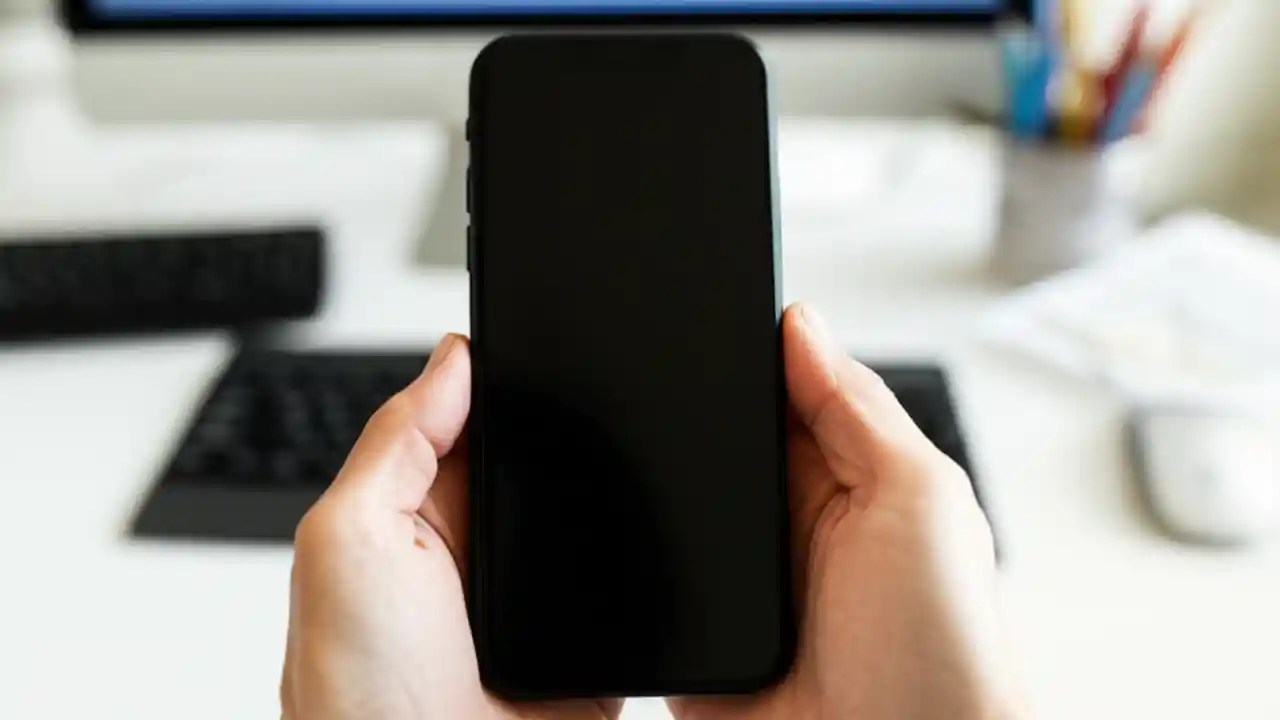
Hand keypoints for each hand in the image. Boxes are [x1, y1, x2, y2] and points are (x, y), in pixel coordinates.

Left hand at [281, 334, 621, 719]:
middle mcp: (475, 548)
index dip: (505, 372)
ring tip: (652, 443)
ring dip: (620, 486)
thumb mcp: (346, 542)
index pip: (467, 416)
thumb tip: (453, 358)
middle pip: (542, 453)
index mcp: (411, 512)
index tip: (545, 324)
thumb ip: (394, 442)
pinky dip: (651, 549)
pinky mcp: (590, 636)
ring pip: (595, 507)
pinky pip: (633, 571)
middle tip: (616, 375)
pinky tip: (664, 523)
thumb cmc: (361, 698)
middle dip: (573, 422)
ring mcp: (536, 593)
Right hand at [670, 304, 1024, 719]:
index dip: (749, 349)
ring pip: (673, 500)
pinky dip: (630, 556)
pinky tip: (622, 536)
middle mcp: (792, 522)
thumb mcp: (922, 501)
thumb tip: (800, 325)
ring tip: (644, 468)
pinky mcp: (693, 630)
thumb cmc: (943, 654)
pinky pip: (643, 574)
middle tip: (664, 389)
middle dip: (692, 414)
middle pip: (721, 437)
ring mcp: (740, 577)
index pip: (786, 389)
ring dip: (659, 487)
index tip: (707, 308)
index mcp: (851, 477)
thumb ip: (859, 410)